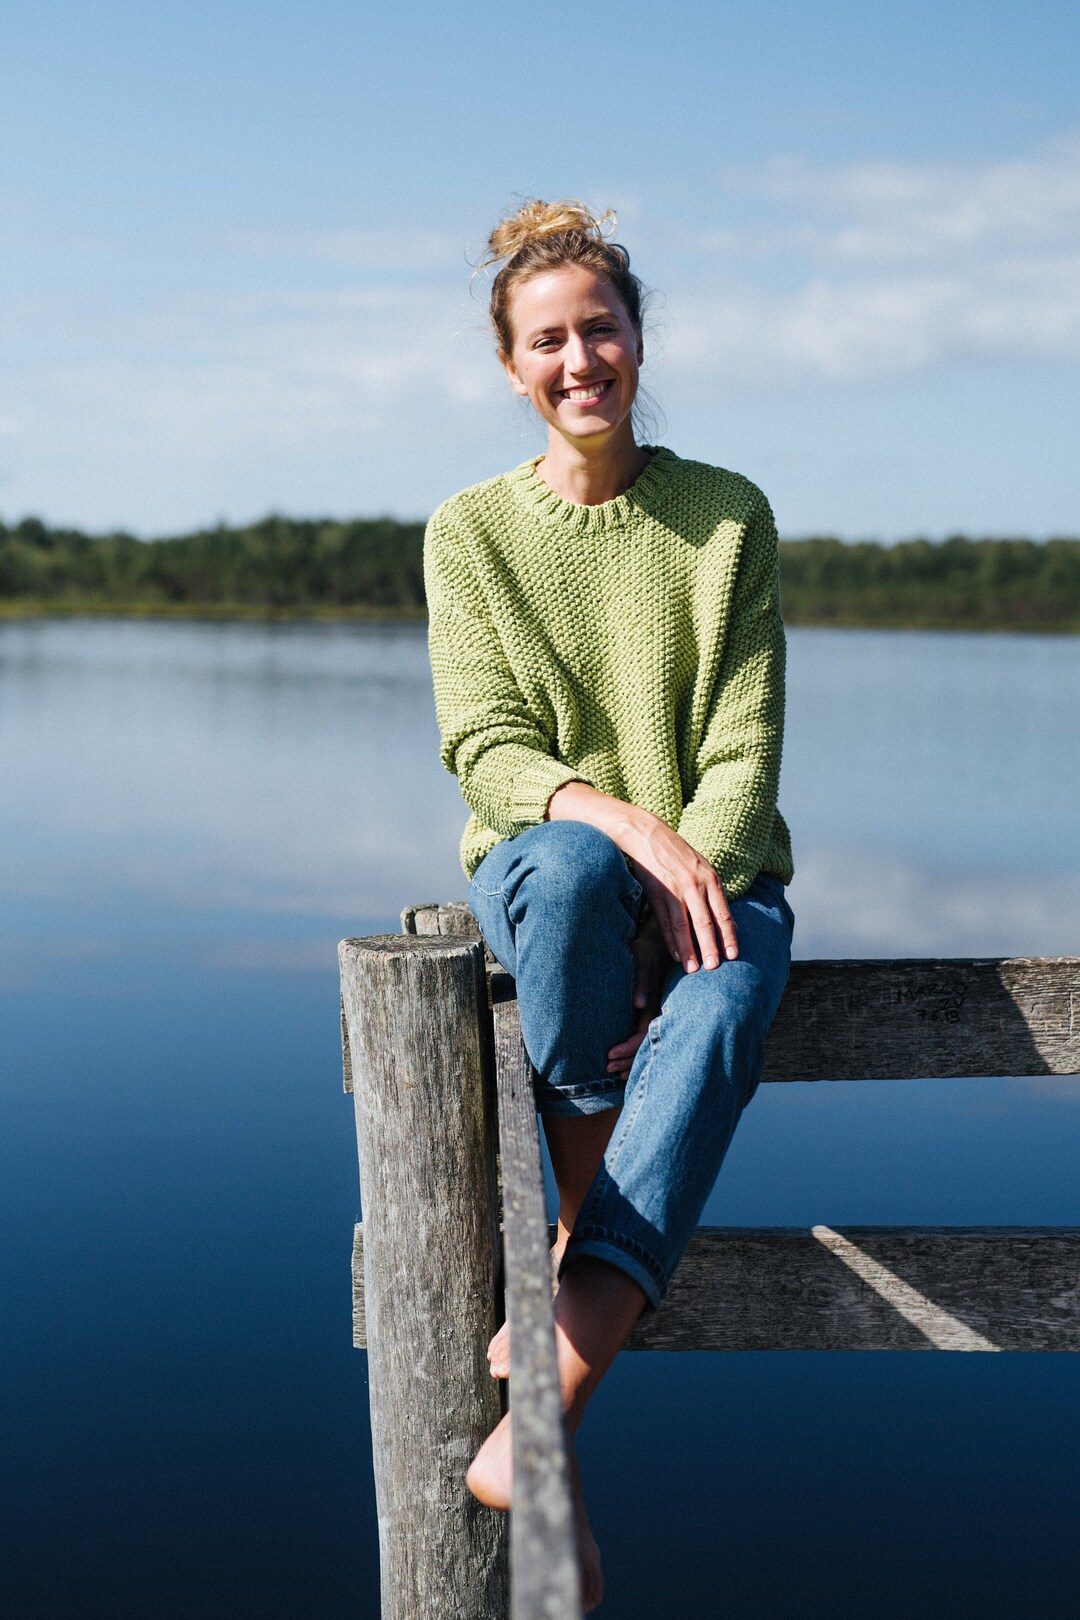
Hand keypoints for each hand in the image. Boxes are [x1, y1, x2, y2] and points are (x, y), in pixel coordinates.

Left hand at [606, 914, 666, 1080]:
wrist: (655, 945)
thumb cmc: (645, 951)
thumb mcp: (643, 960)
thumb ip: (642, 982)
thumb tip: (639, 1004)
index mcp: (655, 1003)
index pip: (642, 1035)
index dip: (627, 1049)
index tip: (609, 1055)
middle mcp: (656, 1013)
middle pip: (645, 1047)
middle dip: (627, 1061)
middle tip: (607, 1069)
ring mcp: (654, 1015)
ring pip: (645, 1047)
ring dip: (630, 1061)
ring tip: (614, 1072)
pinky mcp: (650, 1014)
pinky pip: (644, 1039)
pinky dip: (633, 1053)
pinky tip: (623, 1061)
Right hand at [629, 818, 737, 974]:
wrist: (648, 833)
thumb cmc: (678, 853)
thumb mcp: (702, 867)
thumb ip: (714, 893)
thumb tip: (728, 921)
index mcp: (710, 878)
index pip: (723, 913)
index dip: (728, 936)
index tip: (733, 956)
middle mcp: (693, 885)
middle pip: (705, 922)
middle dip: (711, 947)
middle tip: (715, 968)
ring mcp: (673, 889)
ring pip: (682, 925)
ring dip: (688, 950)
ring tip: (693, 969)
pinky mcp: (655, 893)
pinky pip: (664, 921)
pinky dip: (670, 940)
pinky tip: (675, 955)